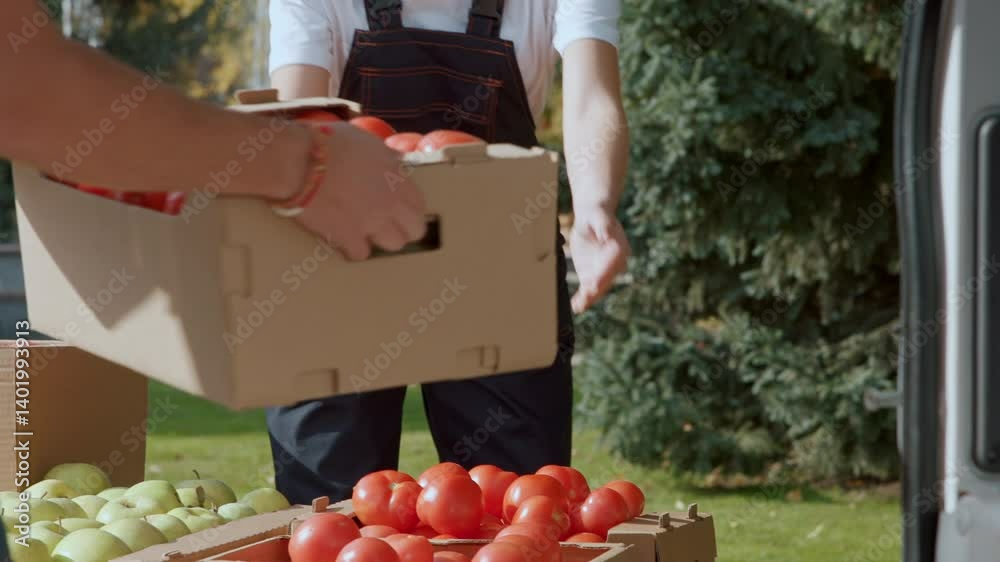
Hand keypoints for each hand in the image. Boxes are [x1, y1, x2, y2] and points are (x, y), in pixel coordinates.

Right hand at [295, 124, 426, 259]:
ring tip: (366, 233)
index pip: (419, 203)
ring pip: (394, 244)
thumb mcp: (365, 140)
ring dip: (381, 239)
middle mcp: (390, 201)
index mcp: (396, 176)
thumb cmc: (327, 141)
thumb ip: (384, 156)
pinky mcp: (348, 237)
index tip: (399, 210)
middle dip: (404, 229)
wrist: (299, 160)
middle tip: (388, 226)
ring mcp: (372, 222)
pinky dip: (353, 249)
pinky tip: (345, 241)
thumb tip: (393, 161)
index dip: (410, 209)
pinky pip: (361, 254)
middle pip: (415, 230)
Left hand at [569, 207, 629, 312]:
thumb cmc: (597, 216)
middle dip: (595, 290)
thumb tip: (607, 233)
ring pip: (597, 288)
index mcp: (619, 250)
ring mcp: (603, 272)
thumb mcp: (599, 217)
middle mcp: (614, 264)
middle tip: (585, 298)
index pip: (611, 265)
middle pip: (605, 280)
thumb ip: (604, 226)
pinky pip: (588, 289)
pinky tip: (575, 306)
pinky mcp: (591, 275)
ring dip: (589, 298)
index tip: (593, 283)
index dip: (603, 275)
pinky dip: (582, 298)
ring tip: (579, 306)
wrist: (592, 218)